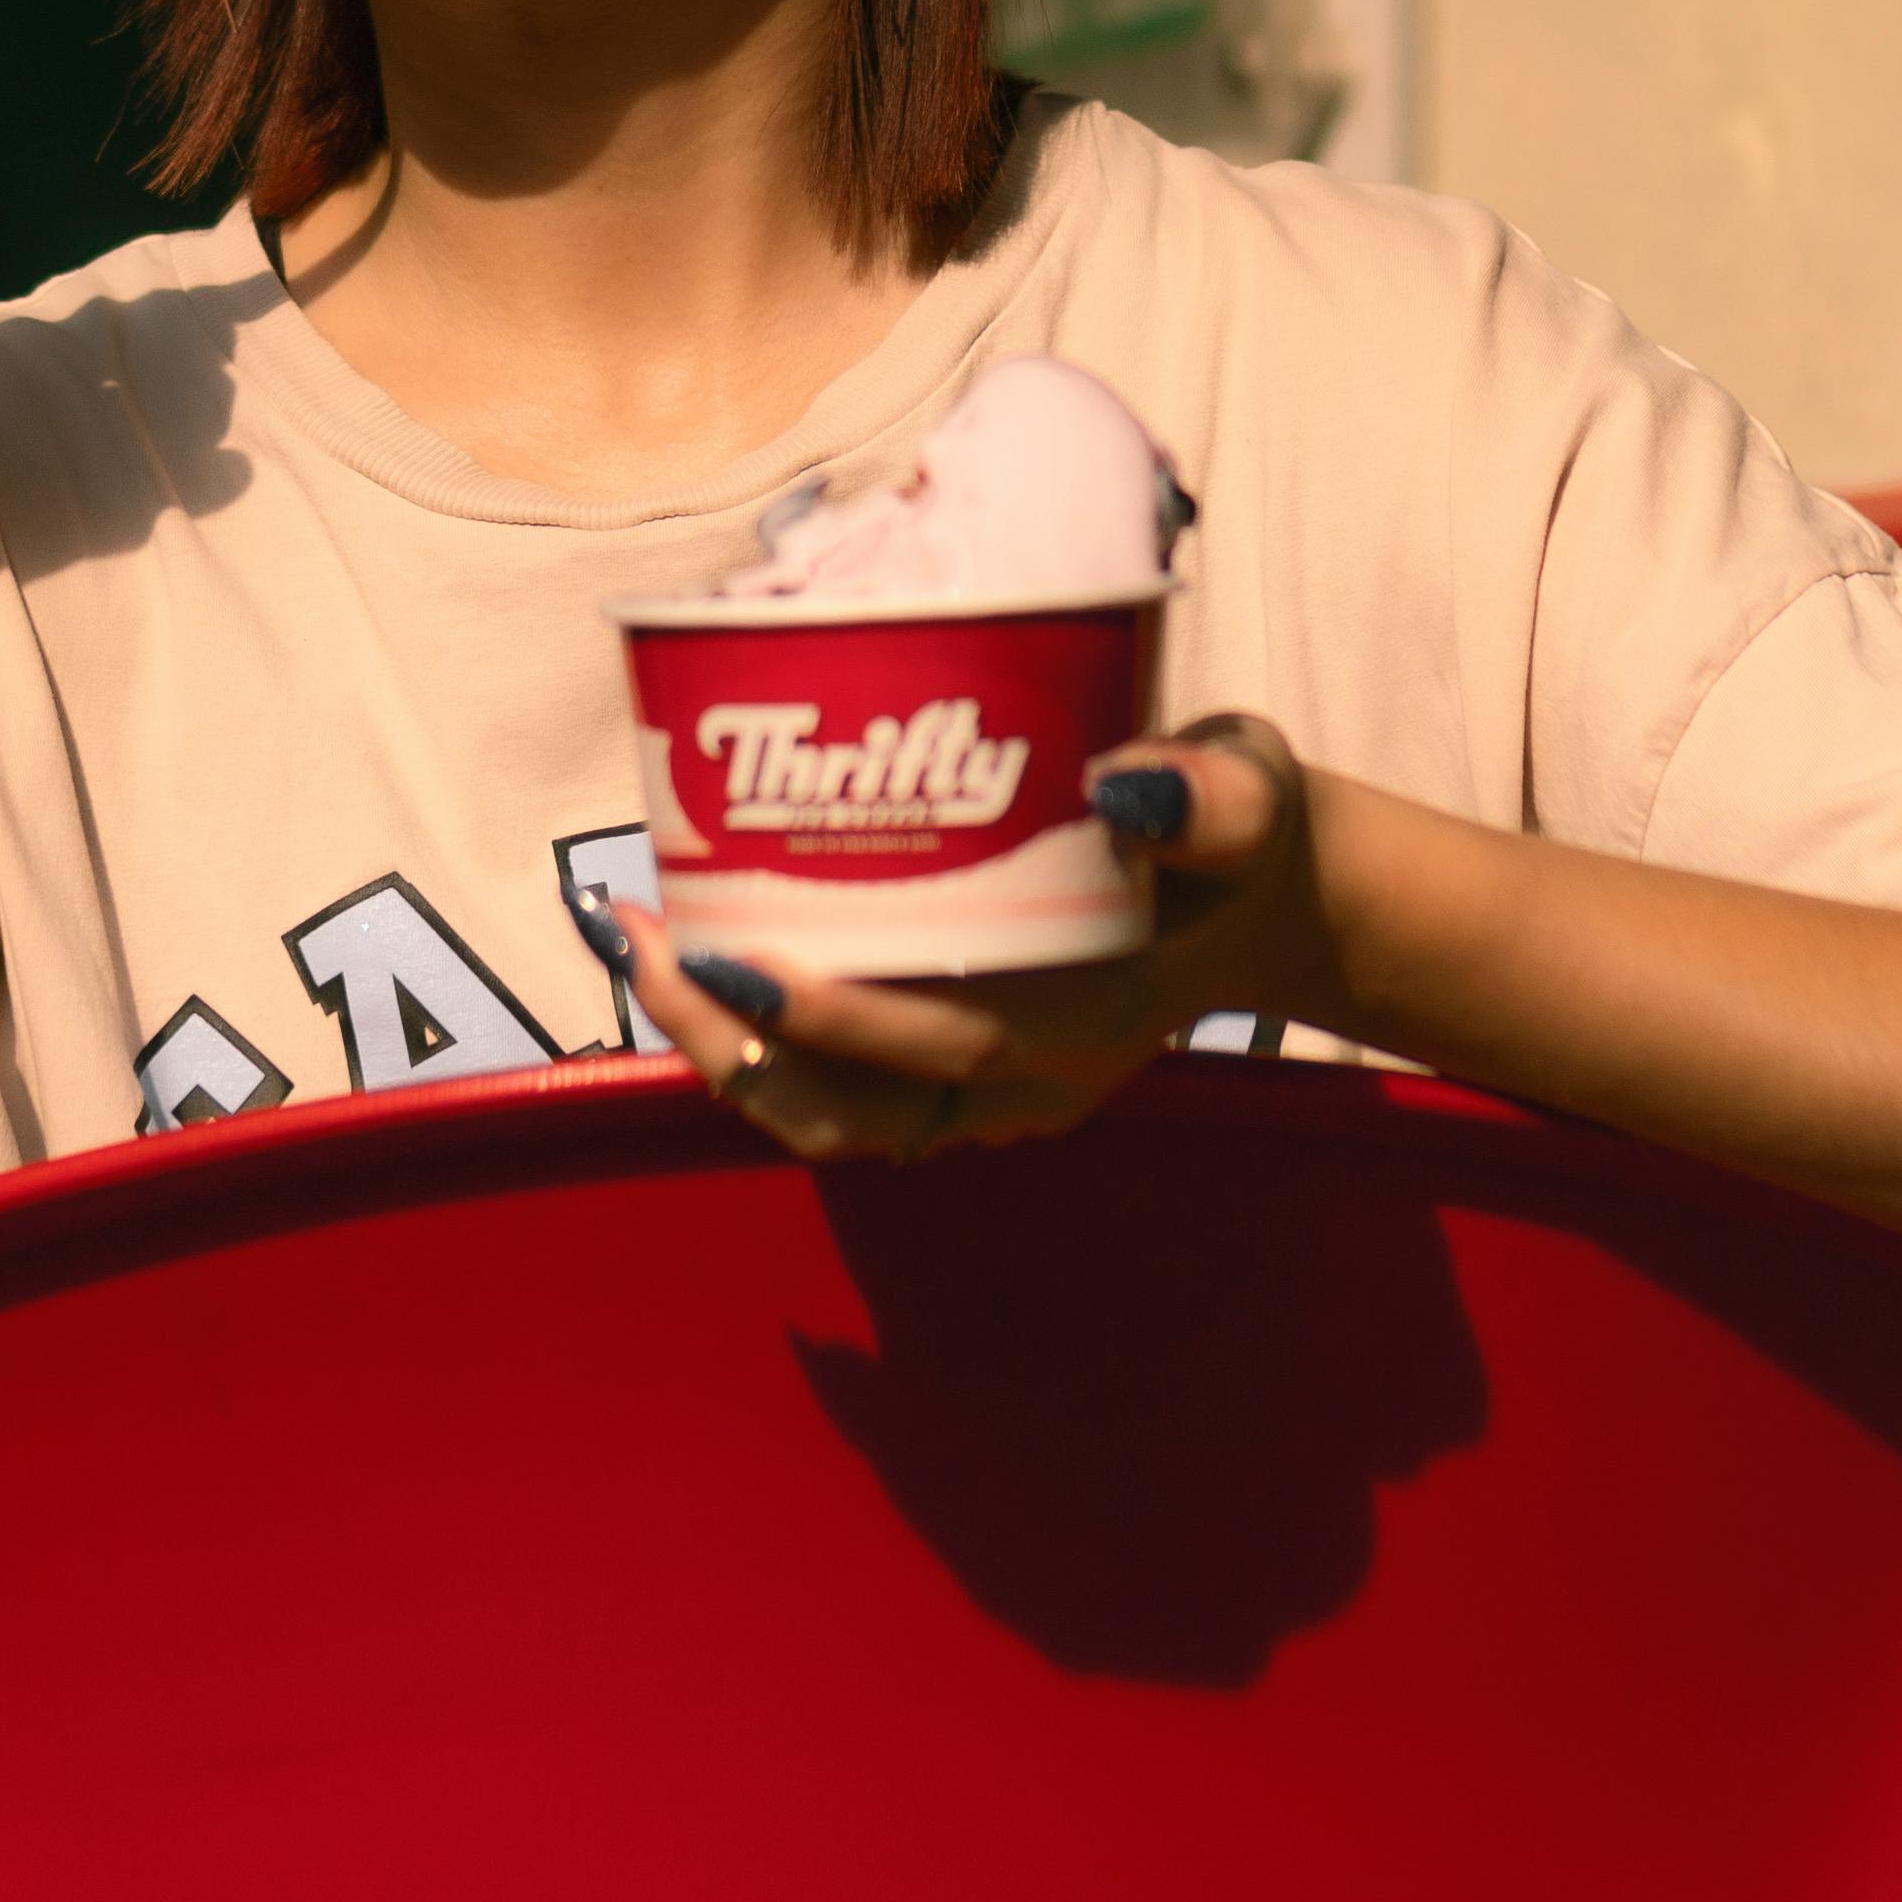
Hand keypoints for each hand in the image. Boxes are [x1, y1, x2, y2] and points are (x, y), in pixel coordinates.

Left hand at [593, 715, 1338, 1161]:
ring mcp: (987, 1092)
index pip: (940, 1042)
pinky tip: (688, 957)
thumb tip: (1125, 784)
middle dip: (729, 1031)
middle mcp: (1027, 1081)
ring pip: (827, 1117)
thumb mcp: (1244, 795)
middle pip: (851, 1104)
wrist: (1263, 898)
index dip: (825, 1015)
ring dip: (721, 1049)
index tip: (726, 948)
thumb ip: (1207, 798)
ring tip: (638, 946)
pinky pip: (834, 1094)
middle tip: (639, 933)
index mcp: (1089, 1024)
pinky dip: (754, 1042)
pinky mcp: (954, 1072)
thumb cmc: (1238, 831)